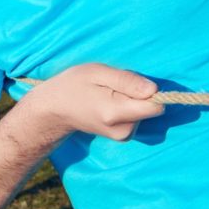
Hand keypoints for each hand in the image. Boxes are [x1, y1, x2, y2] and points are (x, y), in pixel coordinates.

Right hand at [23, 63, 163, 141]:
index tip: (134, 83)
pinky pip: (137, 118)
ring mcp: (123, 136)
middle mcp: (123, 130)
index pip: (155, 106)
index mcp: (116, 113)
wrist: (54, 110)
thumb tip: (154, 89)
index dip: (150, 91)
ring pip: (144, 112)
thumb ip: (126, 80)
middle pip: (150, 108)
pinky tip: (109, 103)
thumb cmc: (72, 86)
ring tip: (108, 94)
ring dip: (131, 100)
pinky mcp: (122, 136)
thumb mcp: (96, 73)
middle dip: (137, 93)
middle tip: (112, 86)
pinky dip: (127, 108)